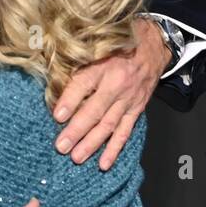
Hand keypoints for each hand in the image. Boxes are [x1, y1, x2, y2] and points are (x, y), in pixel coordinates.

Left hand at [51, 19, 168, 170]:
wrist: (154, 44)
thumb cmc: (118, 42)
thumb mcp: (98, 43)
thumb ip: (77, 59)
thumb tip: (51, 75)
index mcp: (104, 65)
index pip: (84, 84)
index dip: (70, 100)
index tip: (57, 116)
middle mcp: (117, 84)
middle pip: (95, 110)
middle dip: (77, 130)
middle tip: (61, 146)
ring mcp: (128, 99)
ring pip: (109, 124)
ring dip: (92, 143)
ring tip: (76, 157)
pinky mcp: (136, 109)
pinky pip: (125, 131)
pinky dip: (115, 148)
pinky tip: (104, 163)